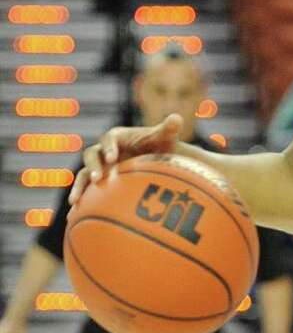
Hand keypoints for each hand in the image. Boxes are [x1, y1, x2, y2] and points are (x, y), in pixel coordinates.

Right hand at [69, 114, 184, 204]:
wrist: (157, 159)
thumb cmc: (161, 146)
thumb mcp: (165, 138)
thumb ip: (168, 129)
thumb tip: (177, 118)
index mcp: (117, 137)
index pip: (109, 139)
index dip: (109, 147)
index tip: (112, 158)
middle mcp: (104, 151)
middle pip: (92, 155)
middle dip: (92, 166)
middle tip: (97, 179)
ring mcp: (100, 166)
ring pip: (83, 174)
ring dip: (79, 186)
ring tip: (75, 201)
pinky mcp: (100, 181)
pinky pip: (87, 190)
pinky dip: (81, 200)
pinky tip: (75, 214)